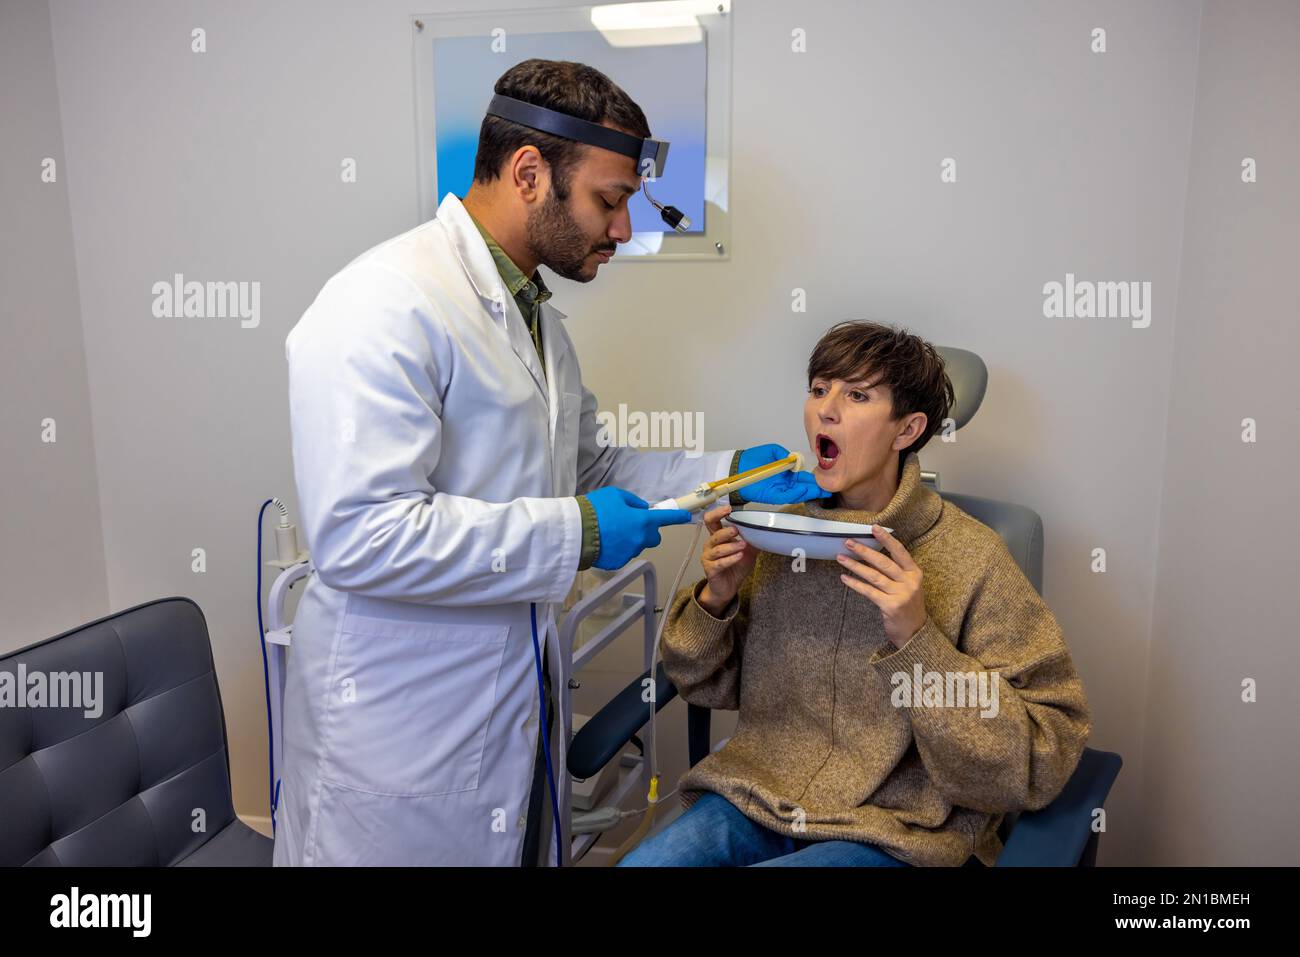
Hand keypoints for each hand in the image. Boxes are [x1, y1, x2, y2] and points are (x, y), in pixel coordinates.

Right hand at [586, 486, 691, 569]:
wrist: (576, 532)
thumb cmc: (596, 510)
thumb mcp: (615, 495)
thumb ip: (633, 502)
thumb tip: (641, 509)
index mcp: (643, 521)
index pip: (666, 518)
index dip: (677, 516)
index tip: (686, 516)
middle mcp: (641, 539)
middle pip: (653, 537)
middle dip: (647, 531)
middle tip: (630, 523)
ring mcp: (630, 552)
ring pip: (637, 545)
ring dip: (630, 539)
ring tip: (610, 532)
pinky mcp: (619, 562)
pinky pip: (624, 554)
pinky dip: (619, 548)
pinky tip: (605, 542)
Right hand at [697, 503, 756, 614]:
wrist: (727, 588)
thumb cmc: (735, 567)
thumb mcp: (748, 552)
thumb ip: (753, 540)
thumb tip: (766, 530)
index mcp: (717, 537)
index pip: (711, 521)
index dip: (717, 513)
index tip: (728, 509)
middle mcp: (710, 546)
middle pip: (714, 534)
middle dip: (726, 532)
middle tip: (736, 530)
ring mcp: (708, 558)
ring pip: (718, 549)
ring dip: (731, 546)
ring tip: (743, 545)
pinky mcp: (710, 570)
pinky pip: (720, 563)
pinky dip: (730, 559)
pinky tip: (739, 556)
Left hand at [736, 443, 831, 504]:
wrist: (736, 467)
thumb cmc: (752, 459)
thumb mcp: (773, 451)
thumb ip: (786, 456)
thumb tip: (797, 461)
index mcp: (785, 474)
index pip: (802, 478)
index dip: (813, 479)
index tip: (825, 479)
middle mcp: (784, 483)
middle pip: (803, 487)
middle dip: (816, 488)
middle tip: (829, 489)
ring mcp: (778, 490)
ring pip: (797, 493)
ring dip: (809, 492)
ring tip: (821, 490)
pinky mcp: (771, 496)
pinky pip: (786, 496)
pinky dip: (795, 494)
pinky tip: (804, 490)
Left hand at [836, 525, 926, 646]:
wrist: (915, 632)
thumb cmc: (908, 606)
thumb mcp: (909, 585)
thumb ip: (896, 572)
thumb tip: (871, 554)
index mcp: (915, 573)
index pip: (900, 551)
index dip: (887, 539)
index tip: (874, 528)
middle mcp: (909, 582)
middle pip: (884, 562)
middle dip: (864, 551)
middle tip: (848, 542)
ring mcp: (901, 594)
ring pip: (874, 576)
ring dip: (855, 565)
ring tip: (841, 558)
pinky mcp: (890, 606)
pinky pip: (869, 591)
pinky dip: (855, 584)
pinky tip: (845, 578)